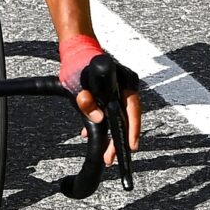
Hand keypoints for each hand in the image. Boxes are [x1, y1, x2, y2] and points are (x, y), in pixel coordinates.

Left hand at [60, 37, 142, 161]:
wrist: (76, 51)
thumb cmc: (79, 64)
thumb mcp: (78, 84)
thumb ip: (86, 101)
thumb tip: (97, 118)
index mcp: (124, 80)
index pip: (133, 108)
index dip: (133, 129)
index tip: (131, 145)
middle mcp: (127, 85)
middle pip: (128, 117)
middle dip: (120, 140)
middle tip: (111, 157)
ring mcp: (122, 90)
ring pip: (121, 118)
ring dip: (113, 137)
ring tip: (106, 154)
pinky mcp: (114, 94)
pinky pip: (113, 114)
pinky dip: (105, 126)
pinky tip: (91, 134)